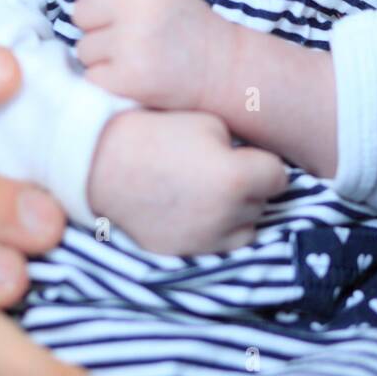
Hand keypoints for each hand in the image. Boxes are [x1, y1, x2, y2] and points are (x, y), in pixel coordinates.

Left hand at [73, 0, 228, 112]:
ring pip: (83, 47)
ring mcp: (131, 44)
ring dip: (102, 56)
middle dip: (99, 26)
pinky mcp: (126, 79)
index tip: (114, 3)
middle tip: (132, 35)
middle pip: (80, 11)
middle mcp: (137, 5)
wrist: (223, 69)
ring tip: (135, 56)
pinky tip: (133, 75)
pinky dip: (106, 80)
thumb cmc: (185, 25)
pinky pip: (90, 75)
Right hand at [88, 107, 286, 255]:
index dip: (263, 163)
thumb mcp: (208, 122)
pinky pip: (214, 246)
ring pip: (244, 231)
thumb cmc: (154, 130)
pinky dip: (211, 230)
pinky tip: (191, 207)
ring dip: (236, 214)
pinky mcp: (181, 253)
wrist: (98, 161)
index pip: (278, 176)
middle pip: (262, 205)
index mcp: (236, 178)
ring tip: (210, 190)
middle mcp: (226, 216)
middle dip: (249, 187)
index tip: (245, 156)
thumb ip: (240, 145)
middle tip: (221, 168)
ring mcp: (203, 240)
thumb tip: (252, 160)